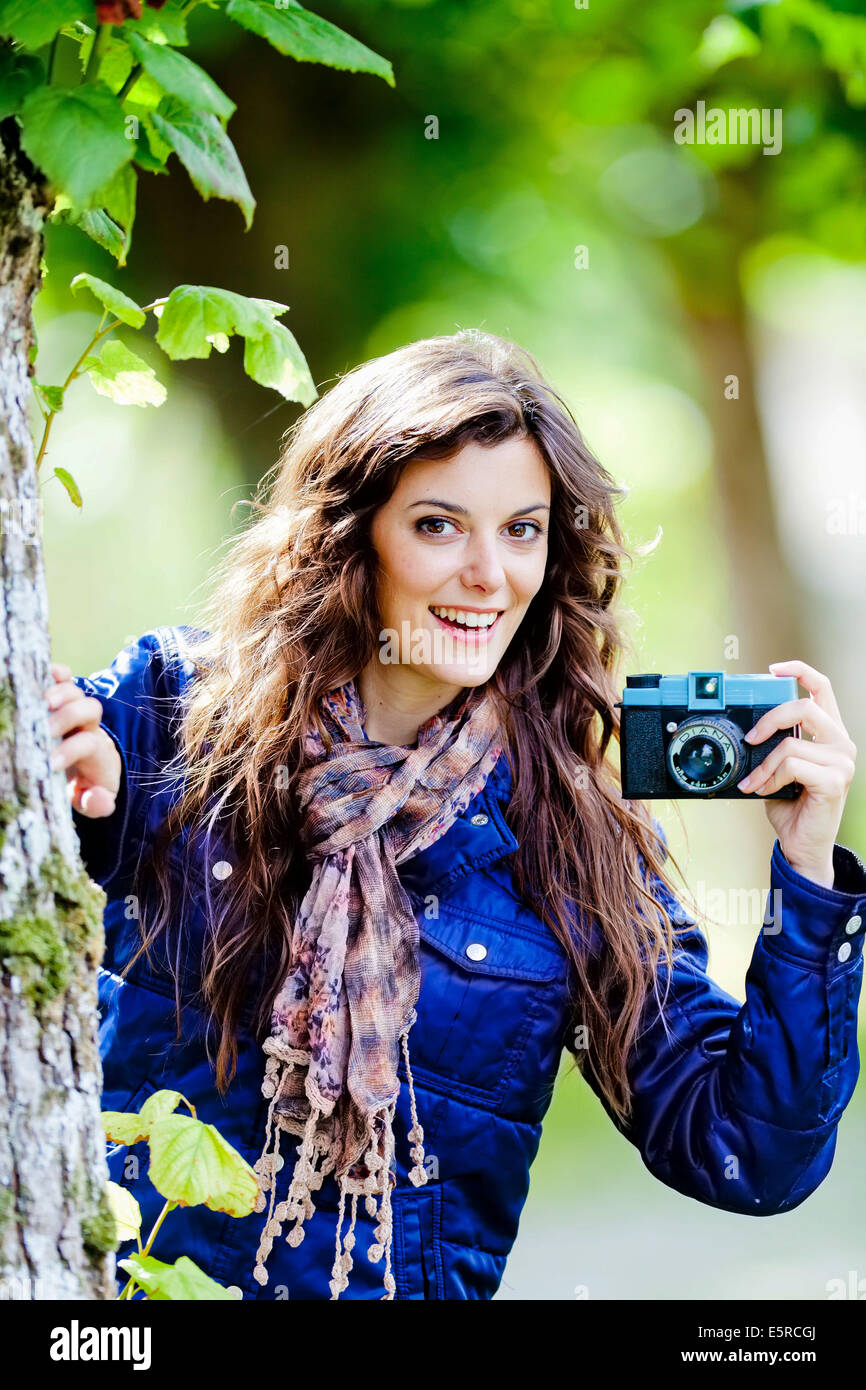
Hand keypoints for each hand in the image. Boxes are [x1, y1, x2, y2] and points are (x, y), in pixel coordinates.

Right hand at [44, 662, 121, 817]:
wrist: (90, 767)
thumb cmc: (86, 785)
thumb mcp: (92, 800)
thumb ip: (97, 803)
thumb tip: (102, 801)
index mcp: (97, 752)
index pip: (88, 744)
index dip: (71, 750)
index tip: (49, 762)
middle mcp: (90, 727)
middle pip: (89, 709)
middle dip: (68, 717)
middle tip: (45, 730)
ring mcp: (77, 710)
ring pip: (76, 692)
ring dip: (61, 692)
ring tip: (42, 701)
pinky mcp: (65, 700)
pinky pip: (66, 679)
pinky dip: (58, 673)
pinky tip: (47, 671)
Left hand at [736, 660, 856, 888]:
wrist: (801, 844)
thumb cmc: (791, 805)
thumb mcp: (779, 766)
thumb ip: (774, 743)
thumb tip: (746, 728)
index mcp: (829, 734)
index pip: (822, 688)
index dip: (799, 671)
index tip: (773, 669)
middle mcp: (841, 743)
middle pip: (804, 706)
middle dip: (770, 719)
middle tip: (751, 738)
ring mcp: (842, 762)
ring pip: (791, 743)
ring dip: (764, 764)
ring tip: (756, 781)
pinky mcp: (835, 781)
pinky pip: (792, 765)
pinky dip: (771, 777)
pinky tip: (766, 791)